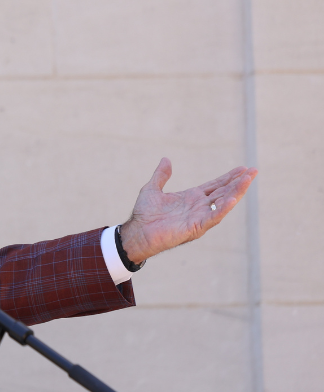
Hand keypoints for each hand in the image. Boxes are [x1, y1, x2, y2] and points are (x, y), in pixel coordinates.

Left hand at [119, 158, 257, 263]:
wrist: (137, 232)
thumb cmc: (144, 214)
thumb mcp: (152, 189)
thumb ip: (161, 175)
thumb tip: (166, 159)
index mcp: (191, 197)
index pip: (215, 185)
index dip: (229, 177)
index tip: (243, 168)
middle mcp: (198, 207)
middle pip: (224, 192)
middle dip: (239, 182)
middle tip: (253, 171)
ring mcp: (199, 217)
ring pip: (223, 203)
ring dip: (236, 192)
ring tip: (248, 180)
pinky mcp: (196, 227)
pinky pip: (213, 217)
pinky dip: (223, 209)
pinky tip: (233, 199)